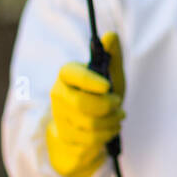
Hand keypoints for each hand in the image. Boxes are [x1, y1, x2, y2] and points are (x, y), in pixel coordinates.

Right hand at [45, 32, 125, 176]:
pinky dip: (107, 134)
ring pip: (88, 124)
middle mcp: (58, 95)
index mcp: (67, 74)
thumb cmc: (101, 94)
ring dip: (111, 121)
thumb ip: (113, 55)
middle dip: (107, 106)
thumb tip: (110, 35)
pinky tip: (112, 128)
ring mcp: (59, 117)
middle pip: (80, 104)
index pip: (71, 74)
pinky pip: (90, 140)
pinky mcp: (64, 137)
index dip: (88, 80)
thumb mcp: (111, 74)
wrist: (89, 123)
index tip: (107, 86)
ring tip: (118, 116)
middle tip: (118, 103)